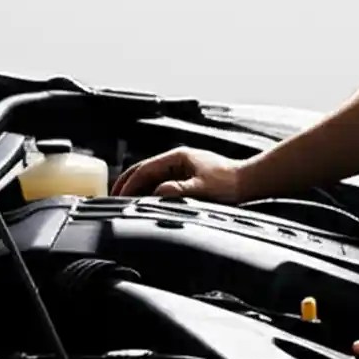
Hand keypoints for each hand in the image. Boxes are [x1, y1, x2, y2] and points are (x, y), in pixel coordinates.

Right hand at [109, 146, 244, 201]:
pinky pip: (160, 182)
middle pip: (143, 170)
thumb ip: (180, 190)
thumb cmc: (229, 183)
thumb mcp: (203, 189)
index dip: (129, 184)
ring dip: (136, 187)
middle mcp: (177, 160)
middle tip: (111, 198)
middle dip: (126, 183)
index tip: (118, 197)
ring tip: (123, 201)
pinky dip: (148, 191)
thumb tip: (159, 192)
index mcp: (177, 158)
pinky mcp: (185, 176)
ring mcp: (180, 167)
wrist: (247, 182)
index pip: (144, 169)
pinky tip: (145, 201)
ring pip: (150, 176)